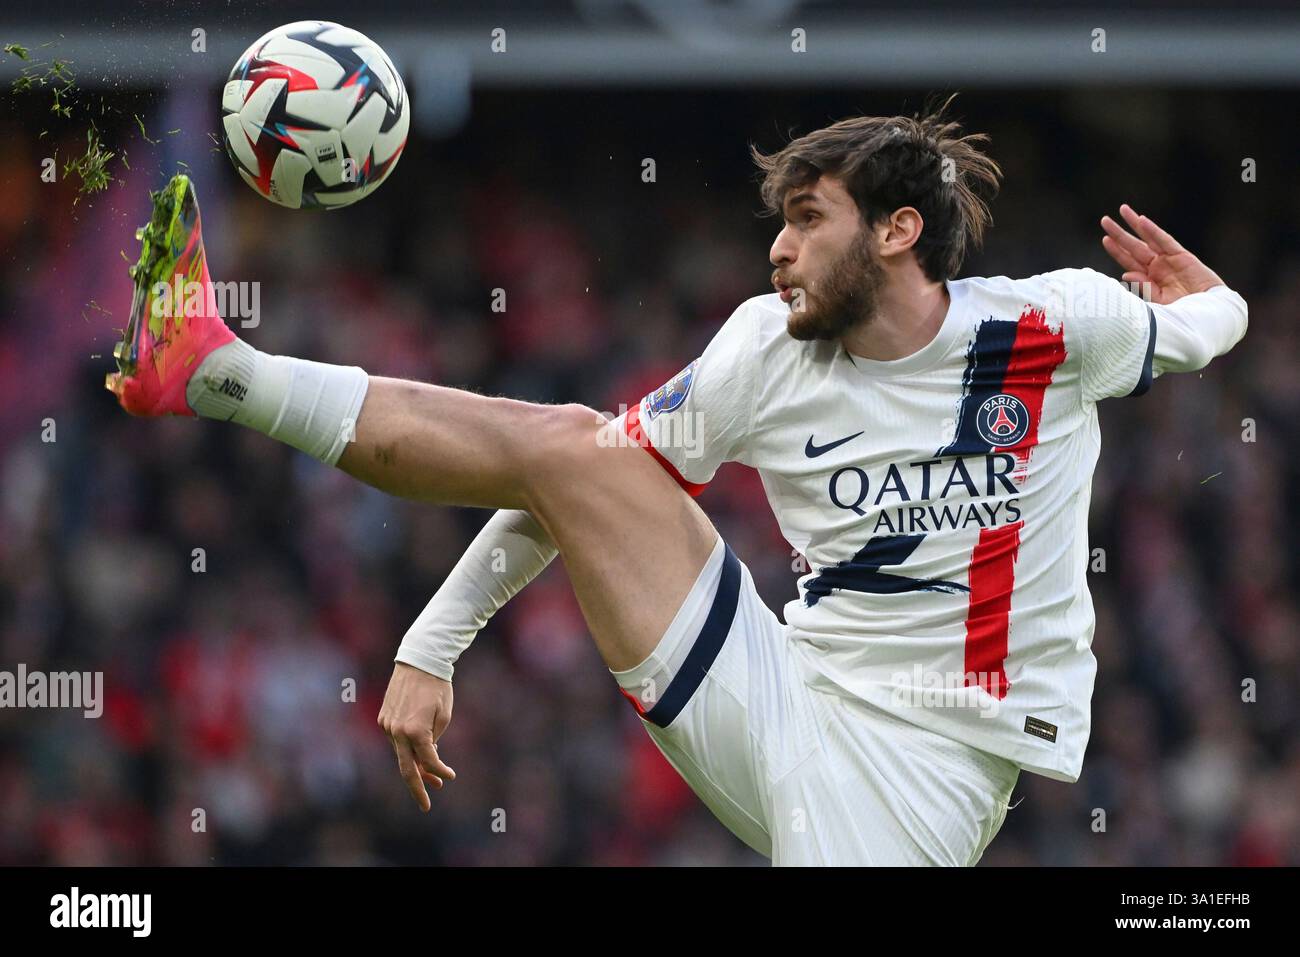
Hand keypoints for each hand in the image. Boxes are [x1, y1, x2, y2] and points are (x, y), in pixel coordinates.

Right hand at [378, 663, 455, 811]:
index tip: (450, 777)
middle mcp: (396, 731)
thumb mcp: (444, 716)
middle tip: (426, 806)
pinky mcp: (383, 718)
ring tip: (431, 776)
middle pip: (406, 769)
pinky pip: (396, 740)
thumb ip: (434, 741)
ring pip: (401, 753)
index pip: (428, 761)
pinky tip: (418, 751)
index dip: (440, 771)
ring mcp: (387, 725)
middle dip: (417, 789)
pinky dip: (407, 748)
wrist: (419, 661)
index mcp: (415, 731)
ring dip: (414, 766)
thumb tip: (426, 758)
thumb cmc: (437, 688)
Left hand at [1100, 204, 1223, 304]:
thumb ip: (1143, 288)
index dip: (1117, 251)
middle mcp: (1156, 267)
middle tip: (1104, 221)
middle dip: (1119, 234)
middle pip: (1133, 247)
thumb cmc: (1183, 312)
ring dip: (1135, 224)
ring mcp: (1168, 260)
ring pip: (1147, 239)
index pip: (1128, 261)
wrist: (1208, 312)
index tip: (1105, 239)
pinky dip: (1153, 231)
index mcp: (1148, 279)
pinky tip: (1142, 221)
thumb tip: (1125, 274)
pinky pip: (1165, 241)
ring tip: (1122, 210)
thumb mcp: (1159, 302)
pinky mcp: (1182, 256)